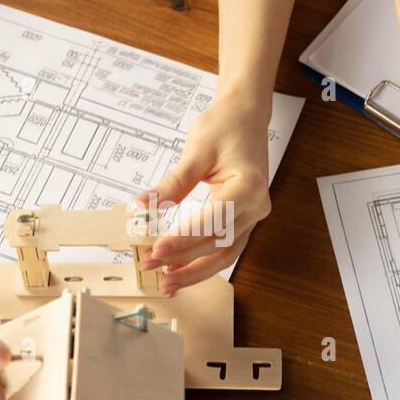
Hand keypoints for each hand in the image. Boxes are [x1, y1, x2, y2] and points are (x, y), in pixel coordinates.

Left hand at [135, 98, 270, 292]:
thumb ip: (172, 184)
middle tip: (150, 265)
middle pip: (219, 244)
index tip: (157, 249)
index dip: (184, 239)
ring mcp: (253, 216)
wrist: (245, 118)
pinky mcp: (244, 220)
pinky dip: (202, 260)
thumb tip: (143, 205)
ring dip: (195, 271)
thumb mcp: (195, 151)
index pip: (213, 221)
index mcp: (249, 186)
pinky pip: (225, 247)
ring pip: (225, 254)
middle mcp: (256, 206)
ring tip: (166, 282)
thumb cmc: (225, 127)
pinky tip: (179, 268)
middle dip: (183, 259)